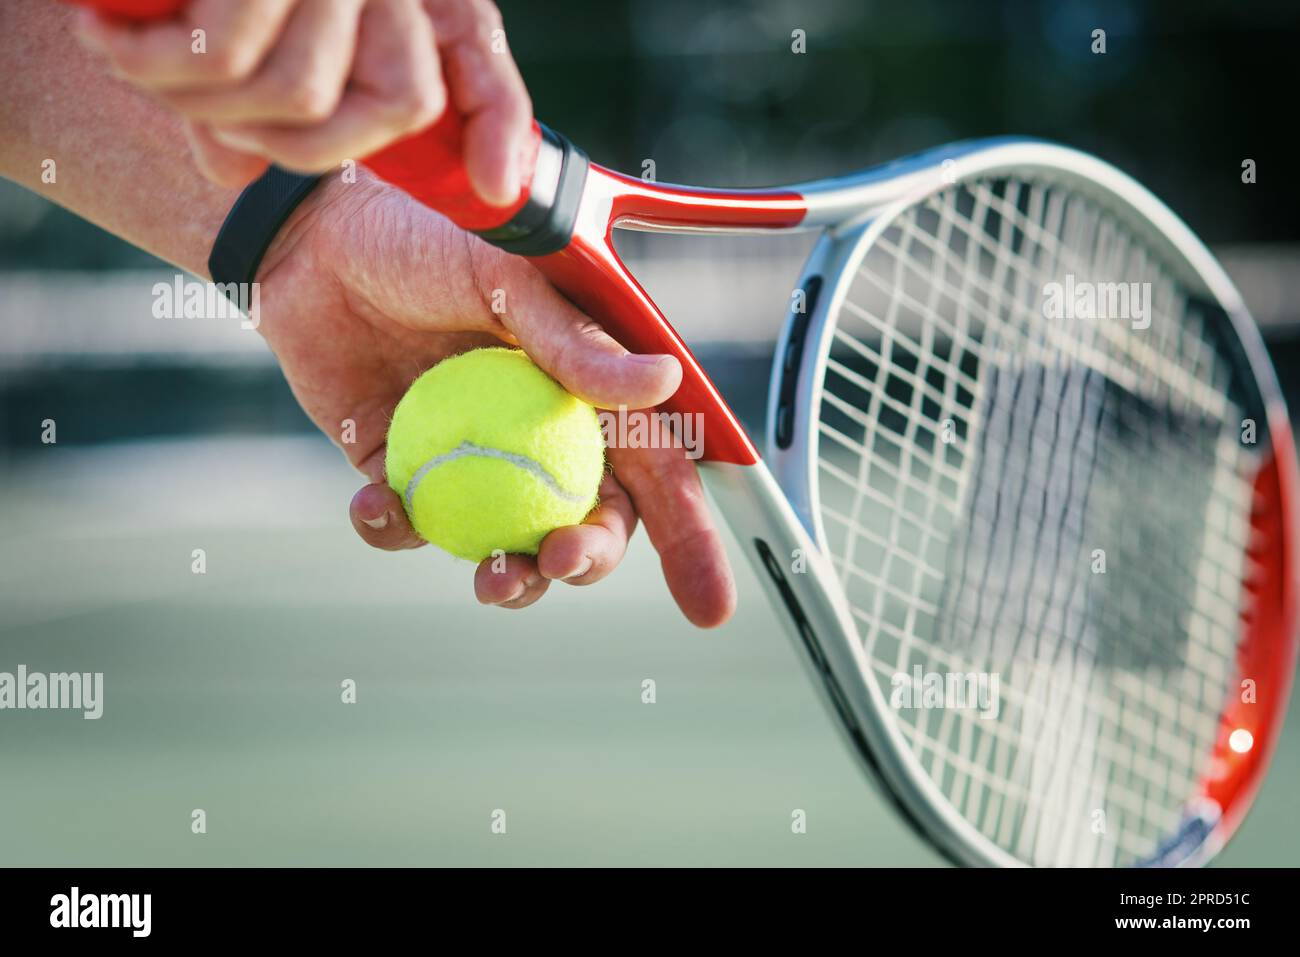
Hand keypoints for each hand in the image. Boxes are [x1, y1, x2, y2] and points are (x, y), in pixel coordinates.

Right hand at [75, 0, 530, 203]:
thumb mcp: (249, 31)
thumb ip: (272, 104)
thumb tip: (230, 171)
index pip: (476, 58)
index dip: (501, 127)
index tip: (495, 187)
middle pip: (394, 105)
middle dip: (290, 144)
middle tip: (210, 120)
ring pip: (304, 90)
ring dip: (210, 105)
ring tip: (139, 64)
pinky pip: (229, 52)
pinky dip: (164, 68)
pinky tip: (114, 41)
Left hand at [253, 170, 738, 626]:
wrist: (311, 238)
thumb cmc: (423, 240)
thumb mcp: (509, 278)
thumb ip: (576, 343)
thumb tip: (663, 382)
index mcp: (586, 388)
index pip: (655, 469)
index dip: (688, 538)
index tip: (708, 606)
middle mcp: (538, 430)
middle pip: (589, 520)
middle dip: (588, 560)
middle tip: (560, 560)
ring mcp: (472, 456)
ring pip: (509, 542)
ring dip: (509, 575)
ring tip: (491, 578)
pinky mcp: (402, 469)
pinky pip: (413, 525)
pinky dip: (398, 531)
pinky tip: (377, 505)